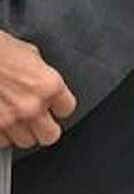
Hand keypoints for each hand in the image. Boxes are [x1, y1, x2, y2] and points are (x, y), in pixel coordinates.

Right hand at [0, 32, 76, 148]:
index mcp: (48, 86)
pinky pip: (3, 143)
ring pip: (25, 142)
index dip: (60, 106)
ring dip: (23, 132)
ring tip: (17, 118)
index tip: (55, 106)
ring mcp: (9, 120)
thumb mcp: (31, 55)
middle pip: (50, 136)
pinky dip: (3, 134)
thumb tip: (44, 84)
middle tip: (40, 119)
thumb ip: (42, 75)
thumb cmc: (0, 51)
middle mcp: (32, 107)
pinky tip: (2, 119)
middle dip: (46, 128)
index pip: (67, 109)